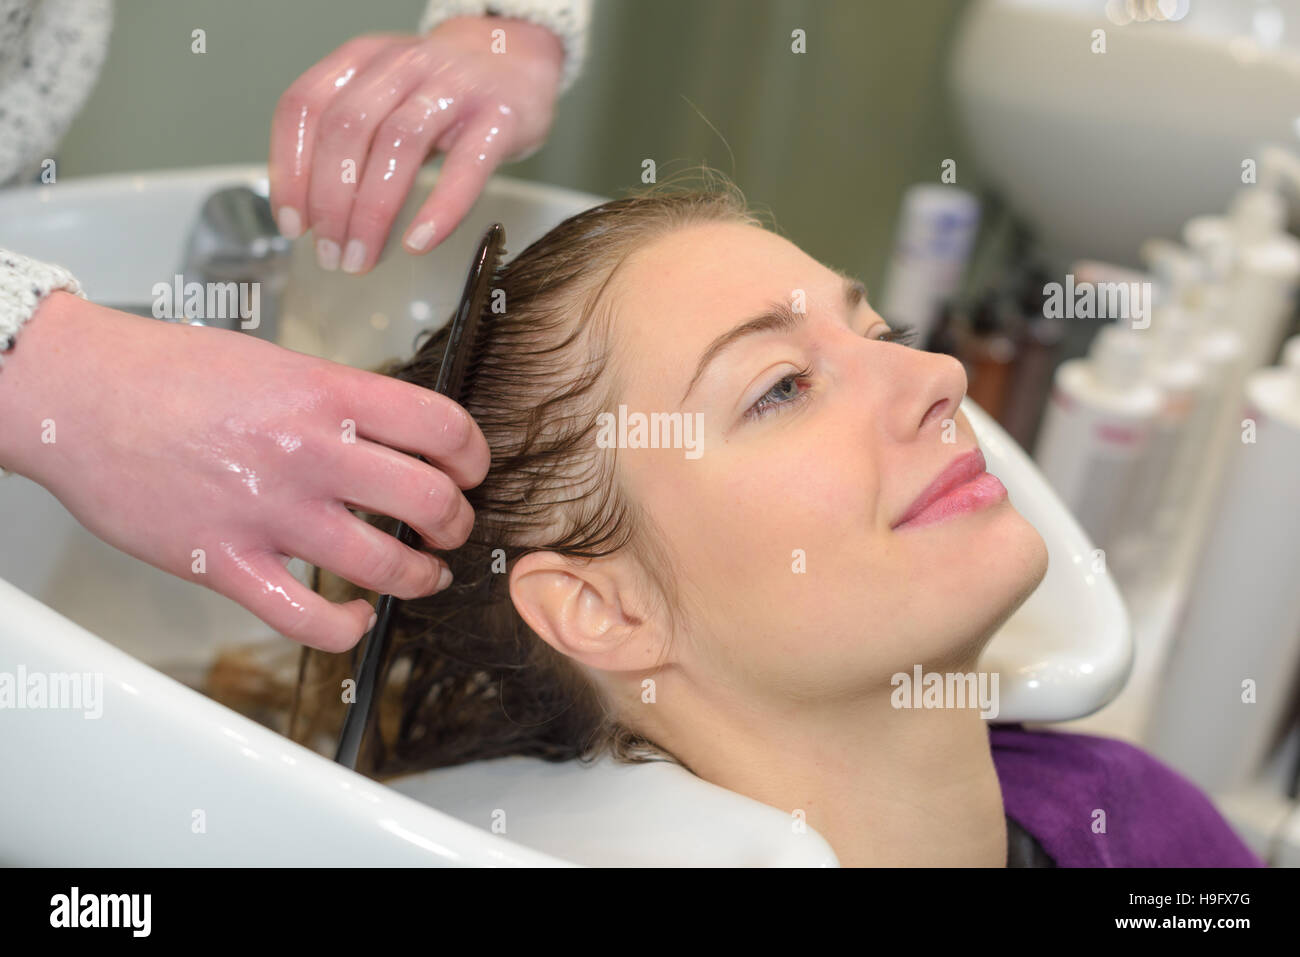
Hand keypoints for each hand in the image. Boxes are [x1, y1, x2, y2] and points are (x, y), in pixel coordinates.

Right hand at [0, 293, 488, 651]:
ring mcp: (268, 511)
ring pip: (382, 565)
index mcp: (323, 393)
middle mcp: (307, 451)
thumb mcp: (274, 363)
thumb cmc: (167, 374)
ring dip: (418, 577)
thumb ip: (338, 402)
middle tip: (451, 526)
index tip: (472, 469)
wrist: (78, 393)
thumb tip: (394, 437)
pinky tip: (355, 618)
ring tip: (422, 573)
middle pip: (428, 499)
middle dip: (455, 522)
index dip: (474, 454)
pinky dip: (345, 629)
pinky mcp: (225, 562)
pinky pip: (307, 618)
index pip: (440, 426)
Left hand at [269, 15, 563, 274]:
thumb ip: (348, 141)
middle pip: (347, 129)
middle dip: (330, 202)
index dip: (290, 170)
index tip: (292, 224)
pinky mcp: (499, 117)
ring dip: (372, 210)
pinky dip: (440, 208)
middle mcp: (402, 66)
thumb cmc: (443, 94)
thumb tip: (313, 214)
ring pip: (398, 144)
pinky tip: (419, 241)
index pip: (305, 107)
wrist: (515, 58)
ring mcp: (453, 88)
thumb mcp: (384, 98)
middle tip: (331, 254)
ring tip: (364, 256)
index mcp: (362, 60)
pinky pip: (467, 165)